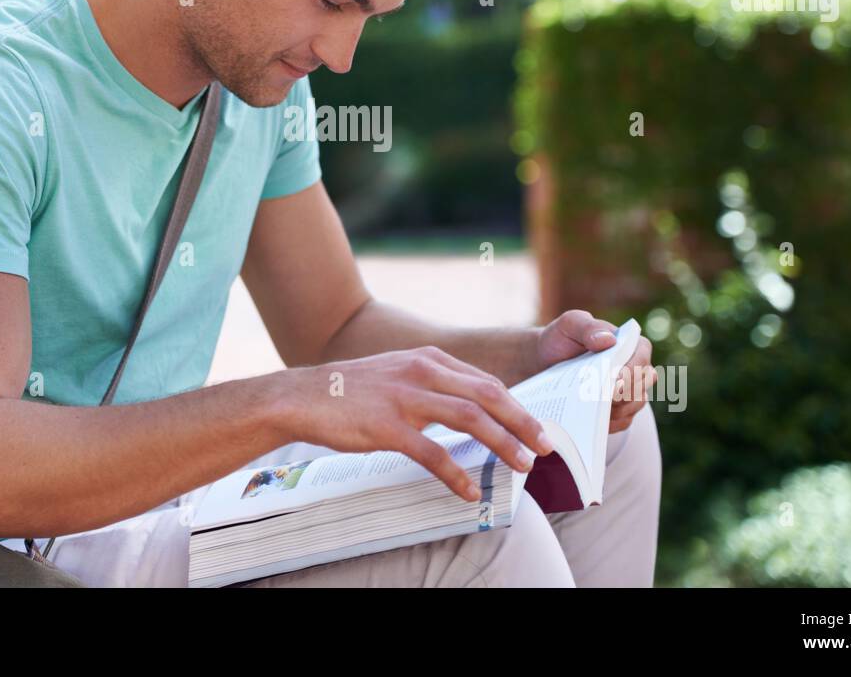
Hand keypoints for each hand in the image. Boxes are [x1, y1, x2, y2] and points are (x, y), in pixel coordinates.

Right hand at [285, 347, 557, 502]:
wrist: (304, 396)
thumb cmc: (354, 391)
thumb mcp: (400, 372)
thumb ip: (434, 383)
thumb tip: (471, 408)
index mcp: (429, 358)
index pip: (486, 381)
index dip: (517, 406)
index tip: (536, 428)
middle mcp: (422, 372)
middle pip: (488, 395)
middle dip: (523, 422)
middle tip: (545, 447)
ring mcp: (405, 398)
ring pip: (469, 420)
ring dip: (502, 444)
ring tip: (521, 466)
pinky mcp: (386, 426)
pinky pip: (431, 453)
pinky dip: (455, 473)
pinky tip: (468, 491)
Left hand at [534, 309, 656, 433]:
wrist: (543, 362)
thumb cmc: (560, 339)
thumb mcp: (569, 325)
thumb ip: (587, 327)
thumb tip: (609, 340)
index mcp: (630, 343)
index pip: (641, 357)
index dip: (631, 370)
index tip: (614, 381)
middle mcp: (635, 367)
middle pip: (643, 384)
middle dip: (624, 393)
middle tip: (602, 399)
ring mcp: (629, 391)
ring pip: (636, 405)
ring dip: (617, 410)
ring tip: (594, 410)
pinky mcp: (619, 411)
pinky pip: (623, 422)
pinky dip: (610, 424)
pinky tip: (592, 422)